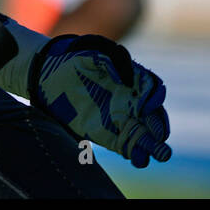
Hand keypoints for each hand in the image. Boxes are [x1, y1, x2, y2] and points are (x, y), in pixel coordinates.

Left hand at [28, 33, 171, 167]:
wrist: (48, 72)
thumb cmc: (74, 57)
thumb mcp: (92, 50)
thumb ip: (110, 59)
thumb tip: (124, 77)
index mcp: (131, 80)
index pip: (152, 90)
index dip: (154, 98)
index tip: (149, 106)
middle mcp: (129, 101)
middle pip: (151, 117)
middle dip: (158, 128)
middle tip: (161, 138)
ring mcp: (117, 117)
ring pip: (140, 133)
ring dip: (150, 145)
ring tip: (157, 155)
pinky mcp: (103, 132)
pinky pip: (123, 143)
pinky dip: (133, 151)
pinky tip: (138, 159)